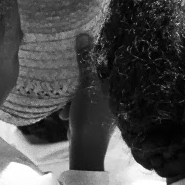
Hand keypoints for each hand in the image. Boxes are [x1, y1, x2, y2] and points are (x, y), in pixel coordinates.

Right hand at [67, 34, 114, 171]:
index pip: (115, 64)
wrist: (86, 149)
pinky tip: (66, 114)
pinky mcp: (98, 119)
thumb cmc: (90, 116)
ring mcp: (108, 110)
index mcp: (119, 88)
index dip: (105, 53)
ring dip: (77, 95)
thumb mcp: (86, 86)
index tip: (94, 43)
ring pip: (91, 93)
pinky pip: (86, 105)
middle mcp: (117, 98)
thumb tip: (84, 35)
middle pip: (101, 79)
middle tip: (75, 70)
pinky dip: (76, 107)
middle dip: (85, 77)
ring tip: (67, 102)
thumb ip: (85, 61)